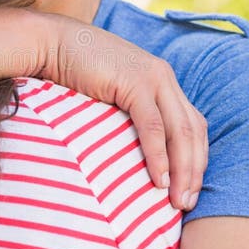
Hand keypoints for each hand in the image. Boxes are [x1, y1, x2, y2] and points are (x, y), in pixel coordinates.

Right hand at [43, 15, 207, 209]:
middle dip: (194, 171)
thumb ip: (128, 115)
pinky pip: (153, 126)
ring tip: (177, 200)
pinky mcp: (134, 83)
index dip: (196, 159)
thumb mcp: (111, 96)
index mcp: (163, 81)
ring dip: (182, 169)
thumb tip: (133, 155)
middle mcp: (164, 78)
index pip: (194, 125)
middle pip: (193, 131)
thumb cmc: (73, 75)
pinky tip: (159, 180)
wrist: (52, 44)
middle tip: (188, 204)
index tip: (189, 190)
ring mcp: (153, 78)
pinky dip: (159, 155)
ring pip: (180, 131)